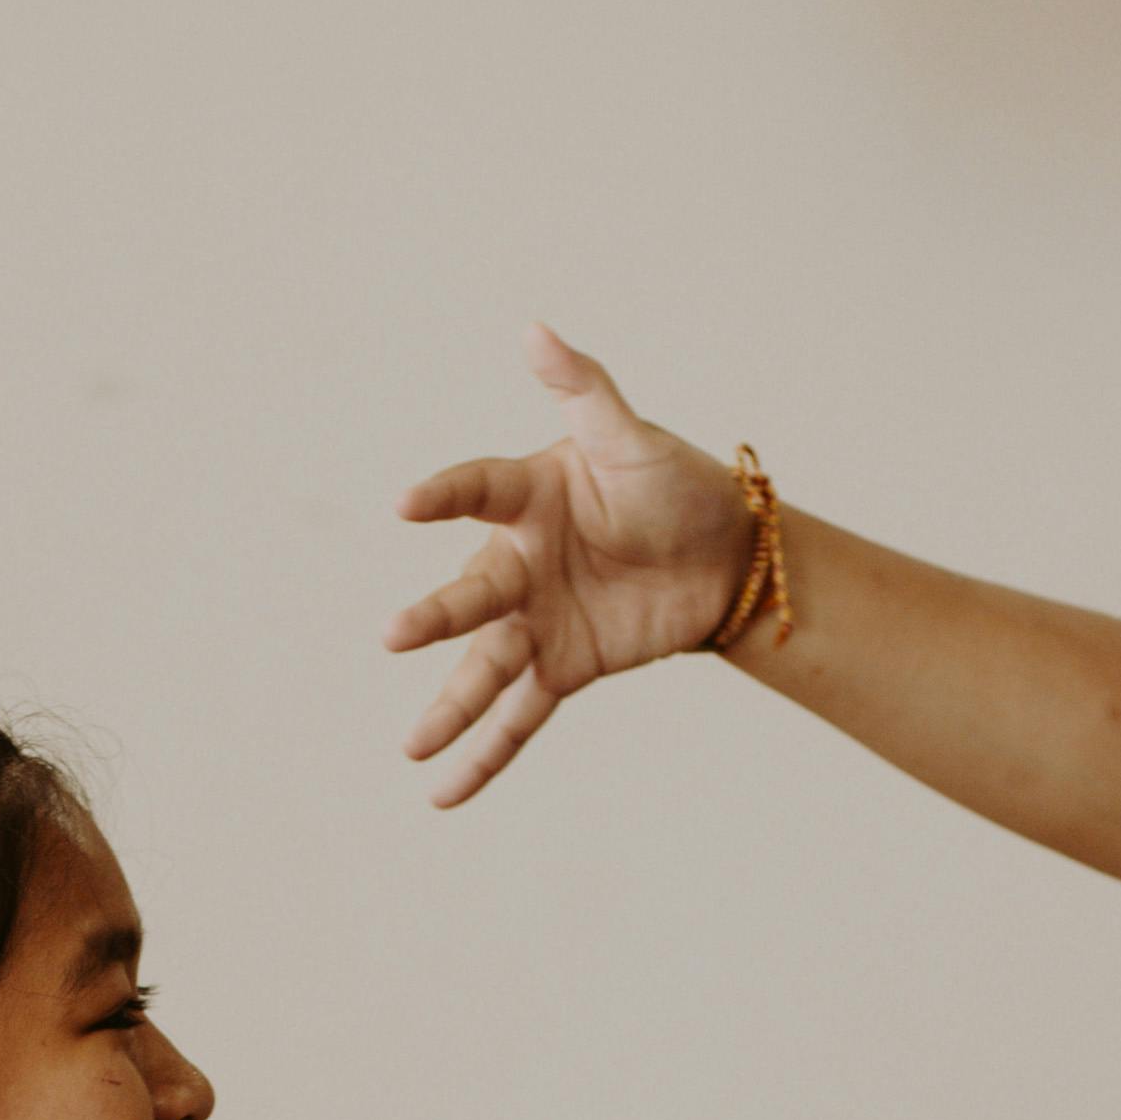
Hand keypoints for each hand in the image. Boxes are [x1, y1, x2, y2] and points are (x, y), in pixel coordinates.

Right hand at [385, 325, 752, 806]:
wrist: (725, 556)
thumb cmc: (672, 482)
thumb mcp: (630, 435)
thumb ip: (581, 388)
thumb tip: (532, 328)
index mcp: (527, 498)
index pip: (476, 491)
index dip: (445, 496)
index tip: (407, 504)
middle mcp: (518, 561)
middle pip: (473, 593)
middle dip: (437, 616)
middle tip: (395, 636)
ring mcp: (535, 621)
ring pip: (486, 667)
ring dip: (450, 708)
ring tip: (412, 748)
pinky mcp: (561, 667)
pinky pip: (519, 716)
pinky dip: (486, 755)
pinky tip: (445, 791)